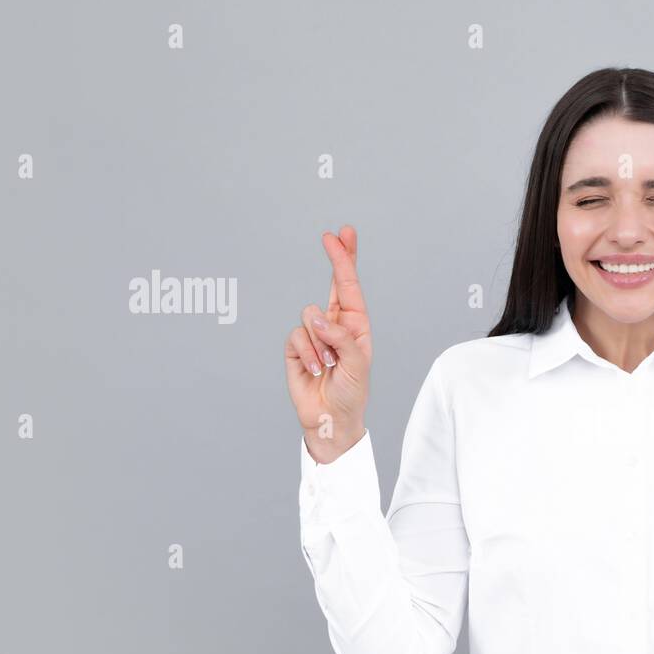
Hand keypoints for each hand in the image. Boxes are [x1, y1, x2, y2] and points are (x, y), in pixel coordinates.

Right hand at [285, 225, 372, 462]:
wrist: (330, 418)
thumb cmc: (351, 393)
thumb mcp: (358, 365)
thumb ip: (342, 339)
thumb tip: (319, 318)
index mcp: (356, 326)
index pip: (350, 287)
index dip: (346, 260)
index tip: (343, 235)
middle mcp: (336, 325)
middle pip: (333, 284)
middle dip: (336, 259)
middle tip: (332, 236)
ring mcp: (314, 334)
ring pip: (310, 315)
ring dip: (321, 342)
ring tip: (329, 365)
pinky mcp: (294, 347)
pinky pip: (296, 336)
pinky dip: (307, 353)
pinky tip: (314, 369)